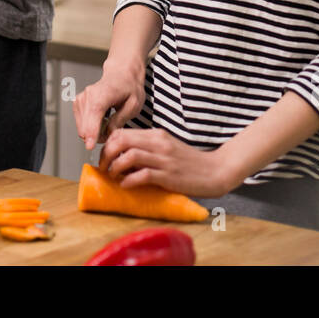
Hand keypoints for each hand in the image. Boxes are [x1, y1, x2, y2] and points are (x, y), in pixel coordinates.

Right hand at [73, 57, 145, 149]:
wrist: (121, 75)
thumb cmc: (128, 87)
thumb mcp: (133, 105)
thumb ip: (120, 120)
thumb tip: (108, 134)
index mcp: (103, 93)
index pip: (94, 114)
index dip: (92, 132)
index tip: (90, 146)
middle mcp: (88, 95)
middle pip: (85, 126)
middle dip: (98, 136)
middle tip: (113, 132)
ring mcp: (80, 99)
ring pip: (82, 128)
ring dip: (95, 132)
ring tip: (109, 123)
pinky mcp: (77, 103)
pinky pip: (81, 124)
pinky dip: (91, 127)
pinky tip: (102, 119)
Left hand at [97, 128, 236, 198]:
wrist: (214, 171)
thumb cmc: (189, 162)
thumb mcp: (167, 147)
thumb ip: (148, 147)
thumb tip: (123, 155)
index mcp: (157, 134)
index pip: (123, 132)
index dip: (108, 144)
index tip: (105, 156)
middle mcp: (159, 143)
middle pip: (122, 140)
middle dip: (107, 154)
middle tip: (104, 166)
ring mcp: (164, 159)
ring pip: (130, 156)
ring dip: (116, 167)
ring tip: (113, 176)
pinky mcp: (169, 176)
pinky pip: (142, 175)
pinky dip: (129, 181)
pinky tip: (126, 185)